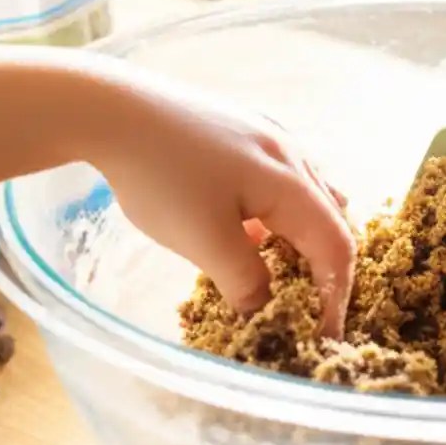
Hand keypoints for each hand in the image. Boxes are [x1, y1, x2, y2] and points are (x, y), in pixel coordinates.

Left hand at [88, 69, 355, 337]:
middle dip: (327, 267)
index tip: (323, 335)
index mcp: (291, 181)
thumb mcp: (203, 241)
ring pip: (308, 195)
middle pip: (331, 218)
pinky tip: (253, 225)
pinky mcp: (242, 128)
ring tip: (290, 270)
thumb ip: (244, 280)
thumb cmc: (159, 175)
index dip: (335, 295)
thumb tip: (263, 308)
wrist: (110, 109)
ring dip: (305, 237)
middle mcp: (291, 153)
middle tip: (310, 307)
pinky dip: (282, 213)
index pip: (335, 246)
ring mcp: (267, 135)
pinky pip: (282, 179)